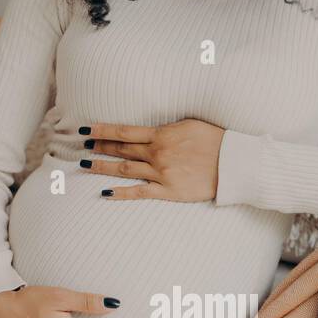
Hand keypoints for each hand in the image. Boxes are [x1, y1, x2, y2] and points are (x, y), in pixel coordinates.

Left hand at [80, 118, 223, 201]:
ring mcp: (161, 172)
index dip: (103, 130)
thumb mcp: (188, 125)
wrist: (234, 163)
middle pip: (121, 149)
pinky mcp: (168, 190)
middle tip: (83, 145)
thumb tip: (151, 130)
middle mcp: (157, 152)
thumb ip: (167, 128)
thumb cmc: (215, 140)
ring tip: (85, 164)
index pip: (124, 131)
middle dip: (100, 147)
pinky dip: (120, 192)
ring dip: (102, 166)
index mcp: (161, 134)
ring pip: (124, 169)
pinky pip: (139, 191)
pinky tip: (104, 192)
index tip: (86, 129)